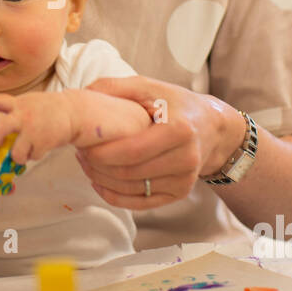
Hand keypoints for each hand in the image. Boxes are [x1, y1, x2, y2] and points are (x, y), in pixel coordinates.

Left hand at [0, 90, 75, 163]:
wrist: (74, 112)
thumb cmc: (47, 110)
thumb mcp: (28, 103)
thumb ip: (12, 114)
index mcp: (17, 104)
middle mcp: (23, 115)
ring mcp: (33, 129)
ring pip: (15, 153)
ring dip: (19, 155)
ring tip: (28, 146)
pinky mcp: (43, 142)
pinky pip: (31, 157)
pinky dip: (34, 155)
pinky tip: (41, 145)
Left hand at [73, 76, 238, 210]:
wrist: (212, 128)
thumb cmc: (176, 105)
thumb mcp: (150, 87)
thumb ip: (116, 87)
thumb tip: (84, 93)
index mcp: (179, 131)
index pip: (131, 151)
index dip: (102, 153)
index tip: (81, 144)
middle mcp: (186, 159)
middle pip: (130, 173)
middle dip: (98, 167)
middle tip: (80, 154)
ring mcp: (184, 181)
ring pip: (132, 190)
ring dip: (102, 181)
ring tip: (87, 164)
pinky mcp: (179, 194)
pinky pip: (140, 203)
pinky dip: (114, 196)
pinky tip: (99, 183)